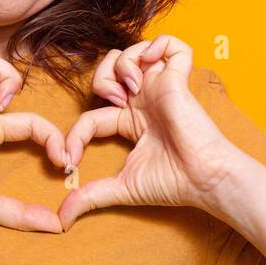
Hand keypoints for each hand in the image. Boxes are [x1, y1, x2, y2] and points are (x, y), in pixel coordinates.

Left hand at [57, 35, 236, 228]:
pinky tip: (145, 72)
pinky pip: (173, 44)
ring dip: (120, 64)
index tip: (70, 160)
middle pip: (110, 68)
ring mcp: (161, 87)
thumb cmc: (171, 183)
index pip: (92, 115)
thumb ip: (90, 197)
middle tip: (109, 103)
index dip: (75, 134)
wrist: (203, 180)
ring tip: (127, 89)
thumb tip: (61, 220)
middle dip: (98, 79)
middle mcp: (144, 101)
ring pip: (133, 51)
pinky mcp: (179, 79)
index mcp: (131, 122)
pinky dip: (155, 47)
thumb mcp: (121, 188)